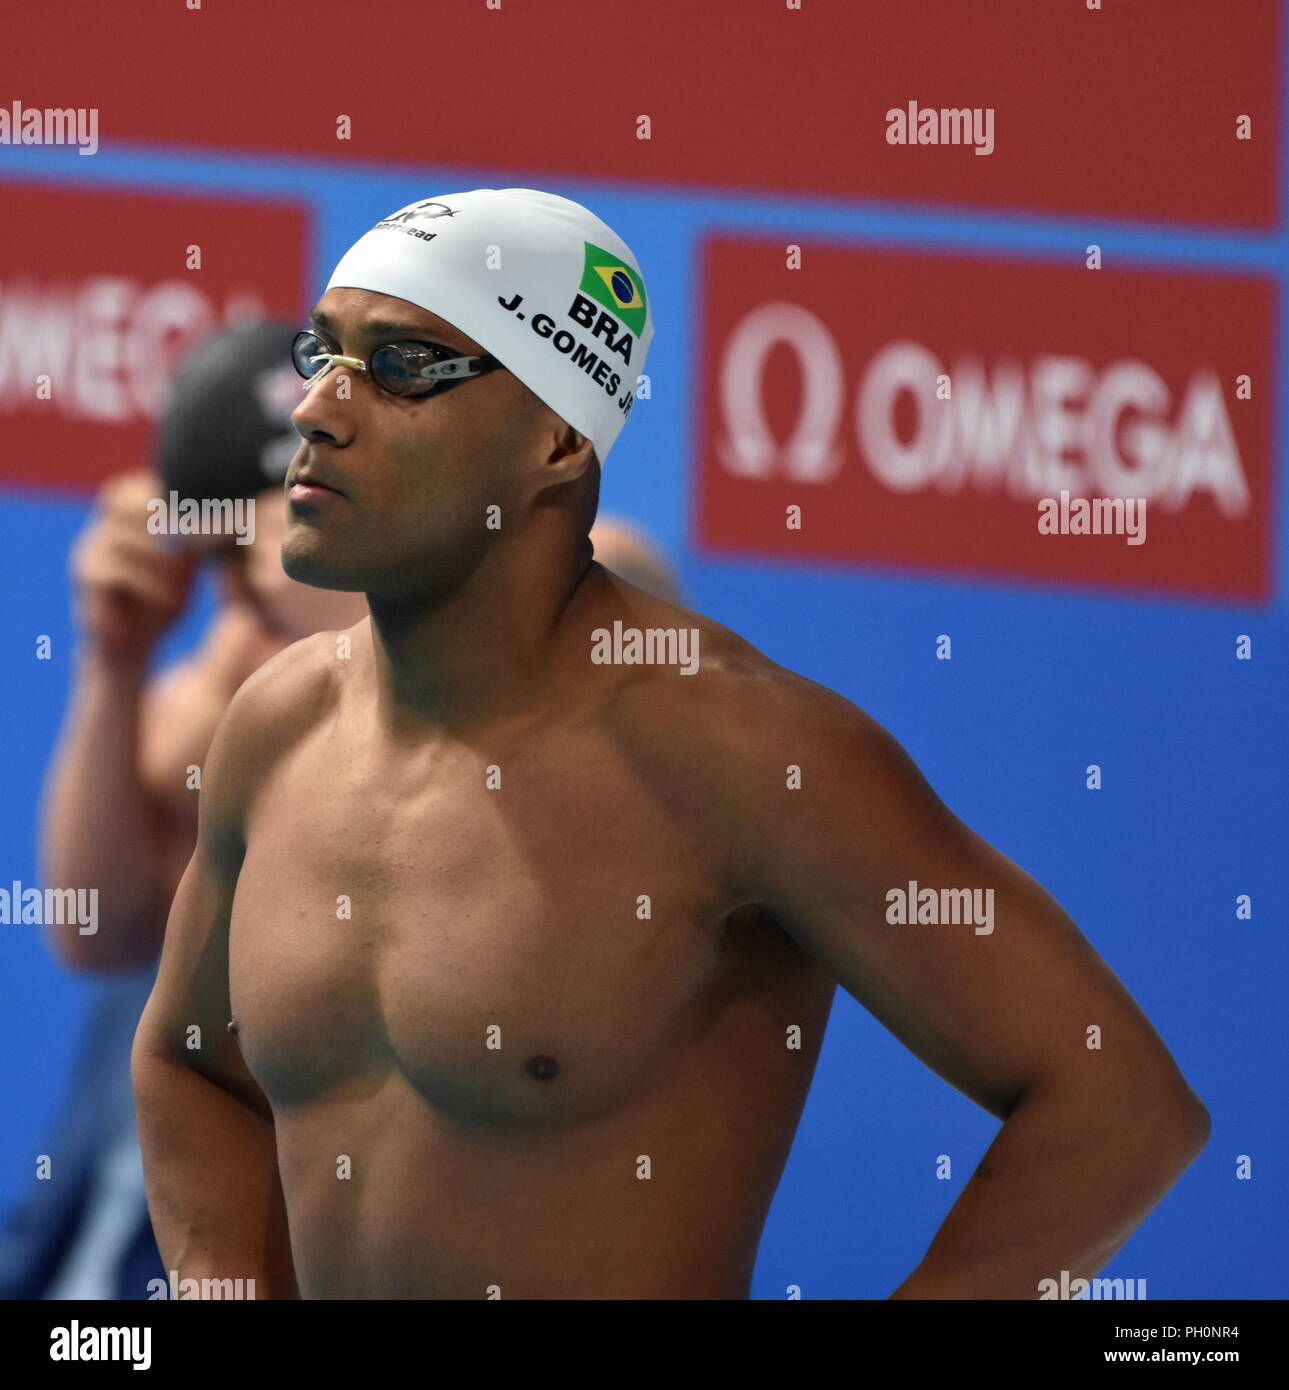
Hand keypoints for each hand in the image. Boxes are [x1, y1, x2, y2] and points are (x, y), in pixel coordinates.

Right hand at [71, 471, 197, 660]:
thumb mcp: (190, 562)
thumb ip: (201, 535)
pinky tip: (172, 600)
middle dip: (166, 525)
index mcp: (126, 512)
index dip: (176, 498)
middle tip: (198, 553)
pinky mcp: (86, 579)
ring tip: (184, 586)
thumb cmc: (166, 594)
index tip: (211, 522)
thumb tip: (240, 509)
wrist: (135, 643)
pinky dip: (150, 584)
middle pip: (126, 501)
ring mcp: (89, 549)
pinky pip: (115, 571)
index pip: (144, 484)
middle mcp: (104, 524)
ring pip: (123, 538)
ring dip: (162, 562)